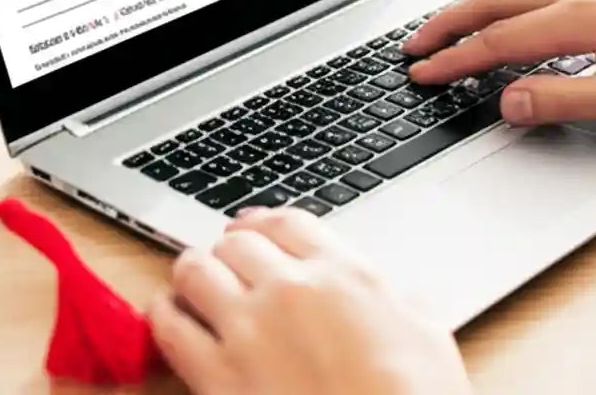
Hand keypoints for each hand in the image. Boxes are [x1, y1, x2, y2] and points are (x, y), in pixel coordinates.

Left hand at [150, 209, 471, 394]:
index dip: (262, 222)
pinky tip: (173, 319)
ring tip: (196, 287)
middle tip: (230, 267)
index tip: (253, 229)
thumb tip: (409, 299)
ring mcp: (247, 329)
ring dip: (194, 274)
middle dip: (230, 251)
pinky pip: (168, 323)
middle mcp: (289, 290)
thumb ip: (406, 307)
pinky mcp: (216, 374)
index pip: (286, 222)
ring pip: (194, 269)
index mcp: (344, 274)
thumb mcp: (430, 340)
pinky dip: (165, 314)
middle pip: (235, 240)